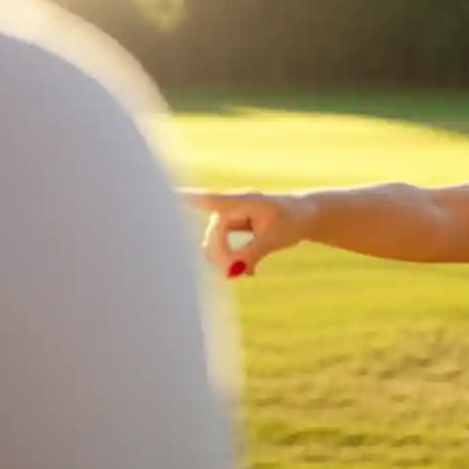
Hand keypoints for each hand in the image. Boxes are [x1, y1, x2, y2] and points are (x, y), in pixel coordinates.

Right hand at [179, 188, 313, 277]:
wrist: (307, 215)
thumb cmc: (293, 220)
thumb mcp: (275, 239)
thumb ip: (252, 254)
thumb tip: (230, 273)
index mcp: (241, 201)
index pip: (208, 200)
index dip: (184, 200)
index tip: (162, 194)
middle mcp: (231, 207)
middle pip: (213, 236)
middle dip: (224, 257)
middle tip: (243, 274)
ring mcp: (230, 218)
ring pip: (215, 245)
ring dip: (228, 262)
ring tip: (251, 273)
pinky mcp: (233, 228)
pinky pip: (223, 249)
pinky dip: (233, 262)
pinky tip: (251, 273)